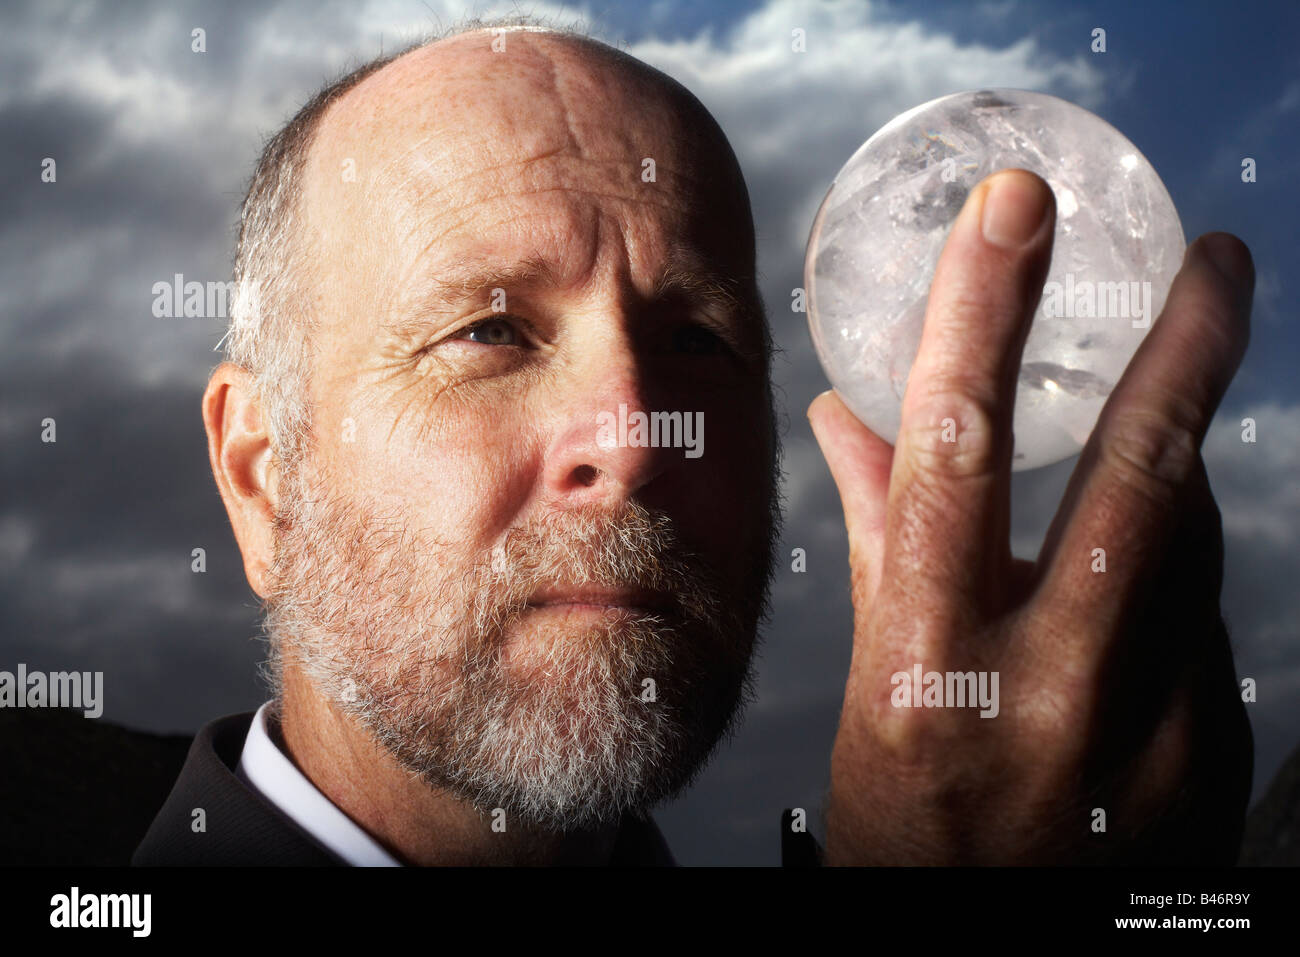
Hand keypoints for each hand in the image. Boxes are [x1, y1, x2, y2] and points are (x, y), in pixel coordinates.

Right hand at [811, 169, 1253, 864]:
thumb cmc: (909, 825)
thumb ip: (879, 541)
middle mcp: (1050, 695)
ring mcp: (1149, 733)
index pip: (957, 458)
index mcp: (933, 667)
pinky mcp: (1212, 756)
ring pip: (1190, 546)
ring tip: (1133, 471)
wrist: (992, 947)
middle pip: (1138, 481)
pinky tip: (1134, 597)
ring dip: (1170, 478)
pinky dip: (1176, 578)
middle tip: (1211, 259)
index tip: (1015, 211)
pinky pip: (1209, 621)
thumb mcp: (873, 686)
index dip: (982, 317)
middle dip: (1183, 349)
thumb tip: (856, 419)